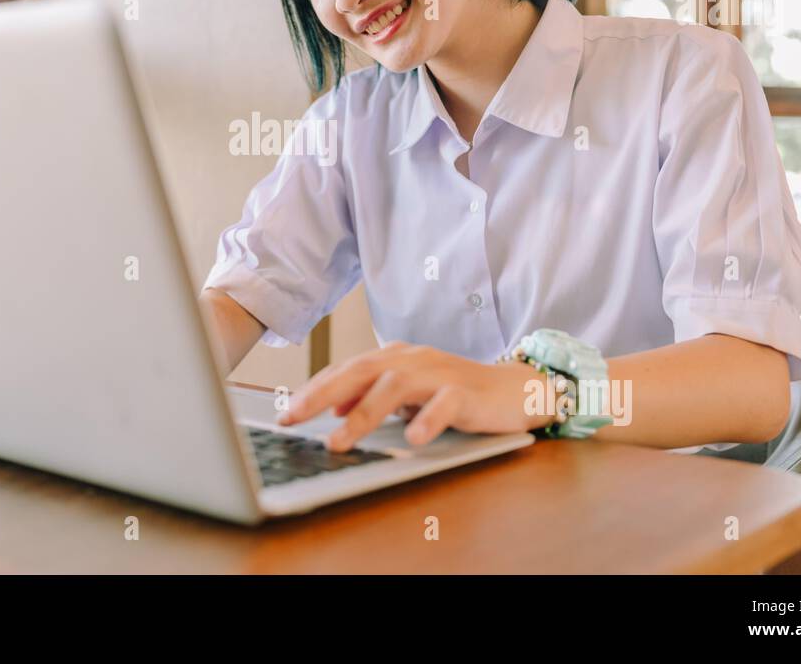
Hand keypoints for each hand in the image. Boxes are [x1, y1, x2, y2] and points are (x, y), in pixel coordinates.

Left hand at [276, 342, 552, 451]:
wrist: (514, 389)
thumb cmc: (455, 393)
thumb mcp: (409, 395)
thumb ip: (374, 397)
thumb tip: (335, 410)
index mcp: (395, 359)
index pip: (346, 370)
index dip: (314, 389)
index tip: (286, 413)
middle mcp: (412, 360)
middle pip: (361, 371)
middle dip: (323, 394)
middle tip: (295, 418)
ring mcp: (440, 373)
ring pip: (396, 386)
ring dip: (365, 414)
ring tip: (341, 440)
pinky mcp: (467, 393)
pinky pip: (444, 404)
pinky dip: (427, 420)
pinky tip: (412, 439)